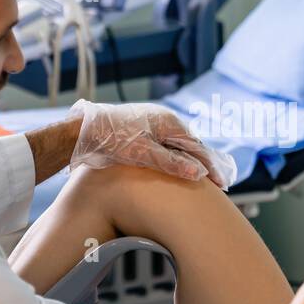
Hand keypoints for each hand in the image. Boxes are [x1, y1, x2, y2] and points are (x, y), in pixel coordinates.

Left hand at [69, 100, 236, 187]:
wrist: (82, 130)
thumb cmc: (112, 140)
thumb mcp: (143, 153)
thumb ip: (171, 163)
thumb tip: (198, 173)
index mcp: (168, 121)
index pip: (197, 147)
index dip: (210, 166)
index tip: (221, 183)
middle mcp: (164, 119)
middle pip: (190, 145)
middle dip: (203, 164)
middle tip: (217, 184)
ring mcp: (153, 124)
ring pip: (178, 145)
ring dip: (189, 161)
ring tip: (201, 179)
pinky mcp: (142, 130)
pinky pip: (166, 145)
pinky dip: (175, 158)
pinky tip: (177, 169)